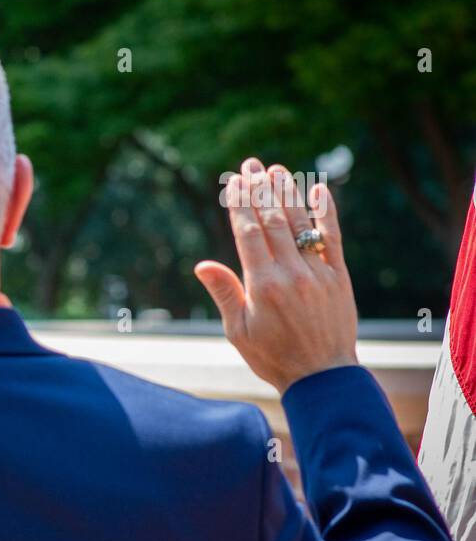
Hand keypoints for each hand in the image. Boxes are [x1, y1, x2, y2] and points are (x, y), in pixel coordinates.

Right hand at [194, 157, 358, 392]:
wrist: (322, 376)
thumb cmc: (272, 357)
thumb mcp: (238, 330)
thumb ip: (224, 292)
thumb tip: (202, 264)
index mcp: (262, 285)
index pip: (248, 234)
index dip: (239, 205)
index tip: (233, 182)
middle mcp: (290, 273)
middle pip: (273, 221)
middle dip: (259, 190)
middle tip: (250, 164)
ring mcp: (317, 272)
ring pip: (300, 223)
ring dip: (287, 193)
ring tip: (276, 170)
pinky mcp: (338, 276)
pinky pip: (332, 237)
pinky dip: (326, 212)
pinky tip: (318, 189)